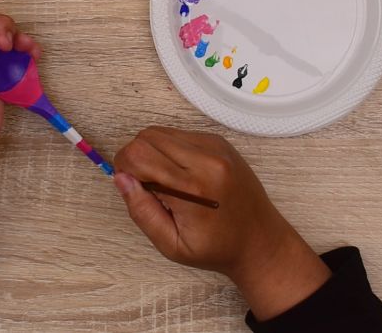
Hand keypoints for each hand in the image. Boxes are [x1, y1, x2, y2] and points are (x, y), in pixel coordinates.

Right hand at [113, 127, 331, 320]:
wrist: (260, 241)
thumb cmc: (217, 249)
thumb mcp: (172, 245)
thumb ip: (142, 212)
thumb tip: (121, 179)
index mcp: (193, 189)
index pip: (138, 156)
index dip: (124, 169)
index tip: (131, 187)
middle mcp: (206, 160)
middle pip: (146, 138)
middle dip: (135, 159)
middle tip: (146, 186)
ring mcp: (215, 147)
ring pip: (160, 132)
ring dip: (152, 152)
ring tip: (165, 182)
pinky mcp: (220, 142)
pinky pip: (180, 134)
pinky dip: (170, 149)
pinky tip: (181, 174)